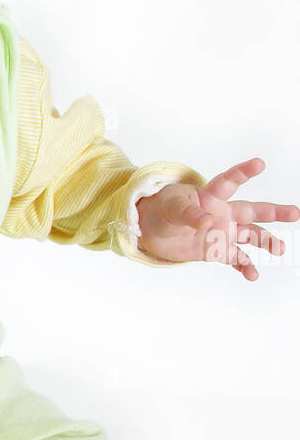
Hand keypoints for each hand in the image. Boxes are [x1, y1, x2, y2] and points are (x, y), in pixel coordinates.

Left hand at [135, 157, 297, 279]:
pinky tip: (253, 275)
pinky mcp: (217, 250)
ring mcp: (222, 232)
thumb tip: (209, 222)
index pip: (230, 182)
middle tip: (294, 213)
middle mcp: (222, 213)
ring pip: (250, 235)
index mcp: (210, 197)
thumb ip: (190, 215)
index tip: (260, 164)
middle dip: (273, 212)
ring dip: (266, 242)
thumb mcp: (172, 208)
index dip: (244, 173)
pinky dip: (245, 267)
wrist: (153, 230)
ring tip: (280, 249)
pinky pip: (236, 258)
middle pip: (251, 211)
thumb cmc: (162, 210)